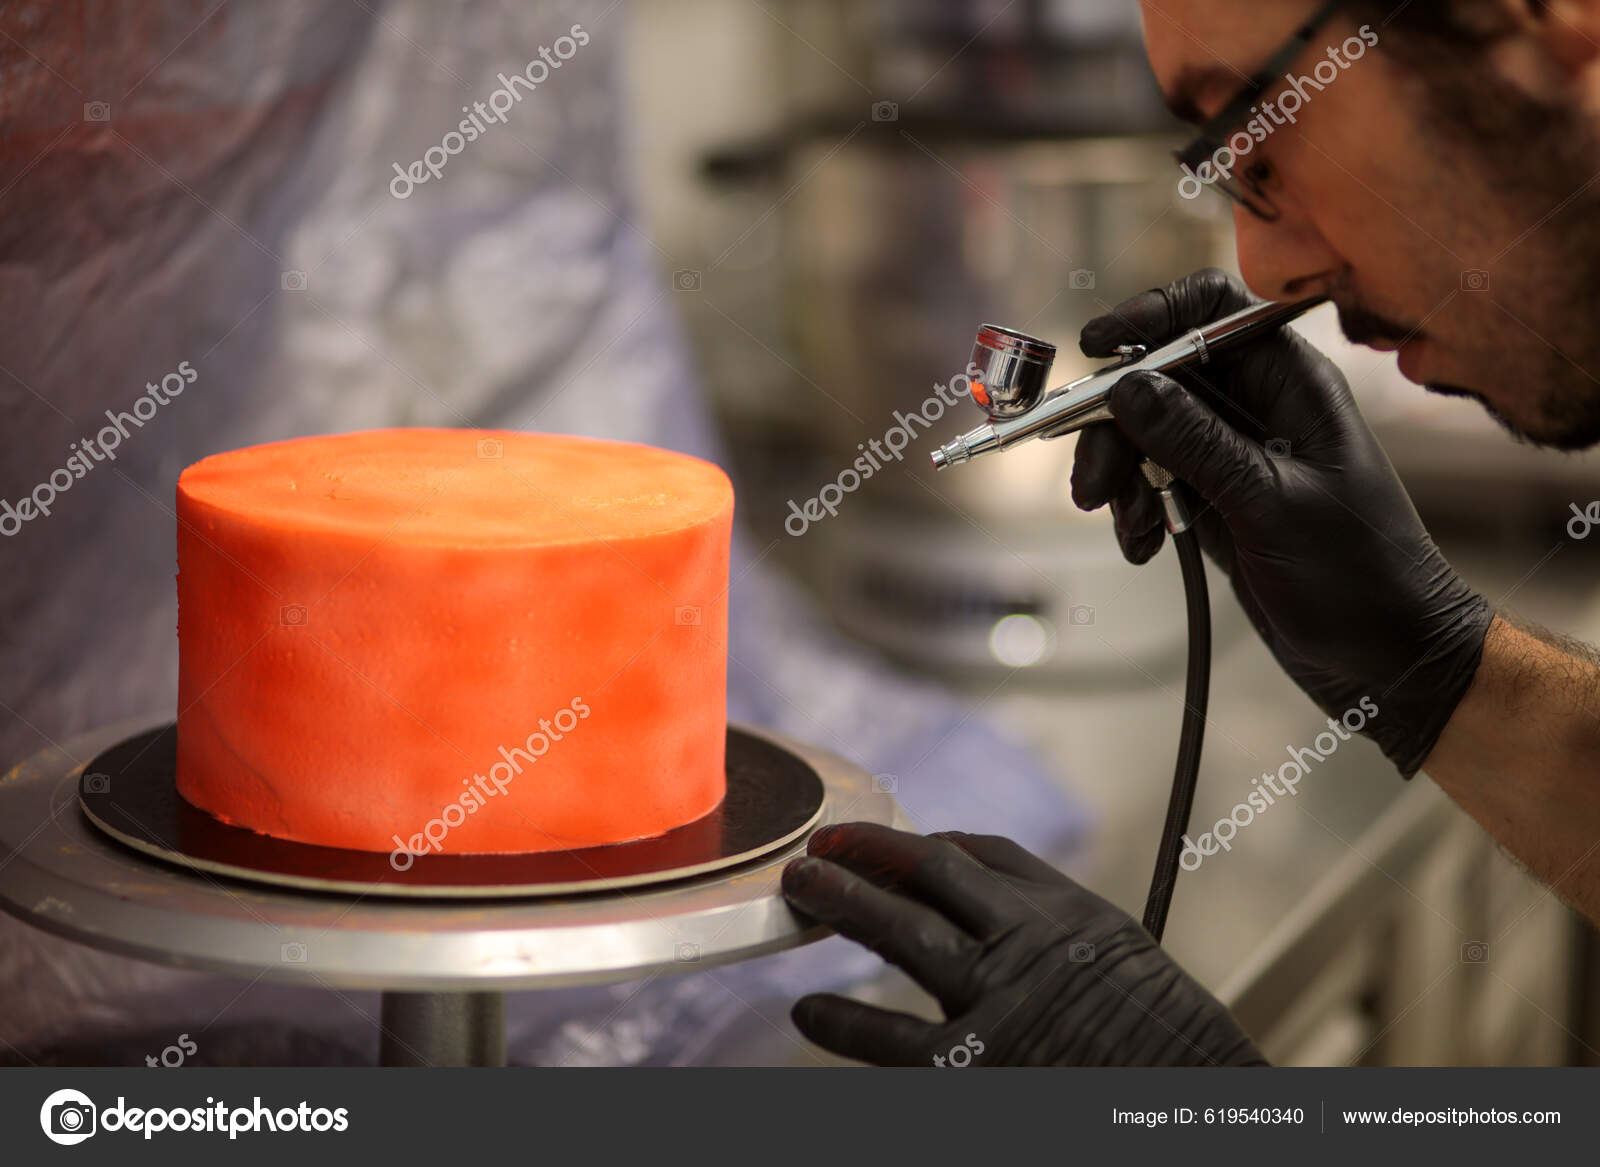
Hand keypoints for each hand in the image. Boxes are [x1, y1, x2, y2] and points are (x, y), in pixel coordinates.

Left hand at [780, 822, 1263, 1066]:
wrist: (1196, 1097)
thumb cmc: (1168, 1040)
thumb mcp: (1124, 954)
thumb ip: (1060, 921)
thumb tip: (987, 894)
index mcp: (1070, 910)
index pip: (981, 855)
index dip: (923, 843)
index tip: (889, 841)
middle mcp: (1030, 940)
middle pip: (929, 873)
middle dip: (869, 851)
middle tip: (821, 843)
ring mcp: (999, 998)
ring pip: (902, 928)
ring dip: (844, 900)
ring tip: (801, 885)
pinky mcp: (976, 1063)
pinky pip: (892, 1036)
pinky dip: (844, 1023)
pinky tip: (809, 1013)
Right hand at [1073, 268, 1492, 774]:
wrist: (1387, 661)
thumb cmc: (1360, 579)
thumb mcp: (1271, 505)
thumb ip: (1197, 442)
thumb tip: (1127, 386)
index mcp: (1291, 384)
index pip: (1211, 311)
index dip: (1151, 315)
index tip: (1097, 348)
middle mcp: (1259, 408)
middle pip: (1159, 377)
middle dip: (1116, 425)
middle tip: (1094, 484)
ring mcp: (1234, 455)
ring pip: (1146, 433)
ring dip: (1120, 475)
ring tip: (1126, 526)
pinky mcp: (1215, 501)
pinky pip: (1153, 482)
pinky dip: (1135, 510)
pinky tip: (1143, 547)